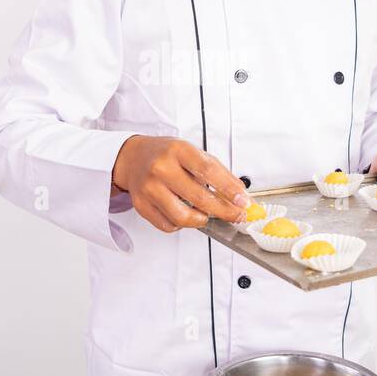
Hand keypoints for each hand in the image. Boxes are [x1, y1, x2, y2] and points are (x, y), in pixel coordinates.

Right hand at [112, 136, 249, 232]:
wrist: (133, 157)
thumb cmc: (167, 155)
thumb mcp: (193, 153)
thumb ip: (218, 172)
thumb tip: (240, 195)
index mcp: (178, 150)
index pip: (208, 171)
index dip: (228, 189)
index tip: (243, 201)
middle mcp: (161, 168)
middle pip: (198, 197)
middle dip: (224, 211)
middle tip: (237, 216)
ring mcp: (149, 188)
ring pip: (182, 217)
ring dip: (201, 220)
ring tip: (206, 214)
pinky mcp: (141, 205)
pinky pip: (167, 225)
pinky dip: (181, 225)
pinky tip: (185, 214)